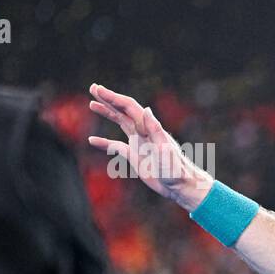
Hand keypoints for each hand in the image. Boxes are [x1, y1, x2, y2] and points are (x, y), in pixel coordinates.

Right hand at [87, 83, 212, 210]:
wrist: (182, 186)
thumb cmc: (177, 170)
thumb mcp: (165, 149)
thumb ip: (155, 130)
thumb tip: (146, 109)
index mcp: (150, 129)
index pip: (130, 108)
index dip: (114, 98)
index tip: (99, 90)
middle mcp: (144, 133)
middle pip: (123, 111)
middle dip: (108, 99)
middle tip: (93, 87)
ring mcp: (139, 143)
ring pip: (121, 123)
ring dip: (107, 113)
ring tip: (92, 104)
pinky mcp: (136, 156)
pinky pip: (117, 146)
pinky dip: (104, 142)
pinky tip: (92, 140)